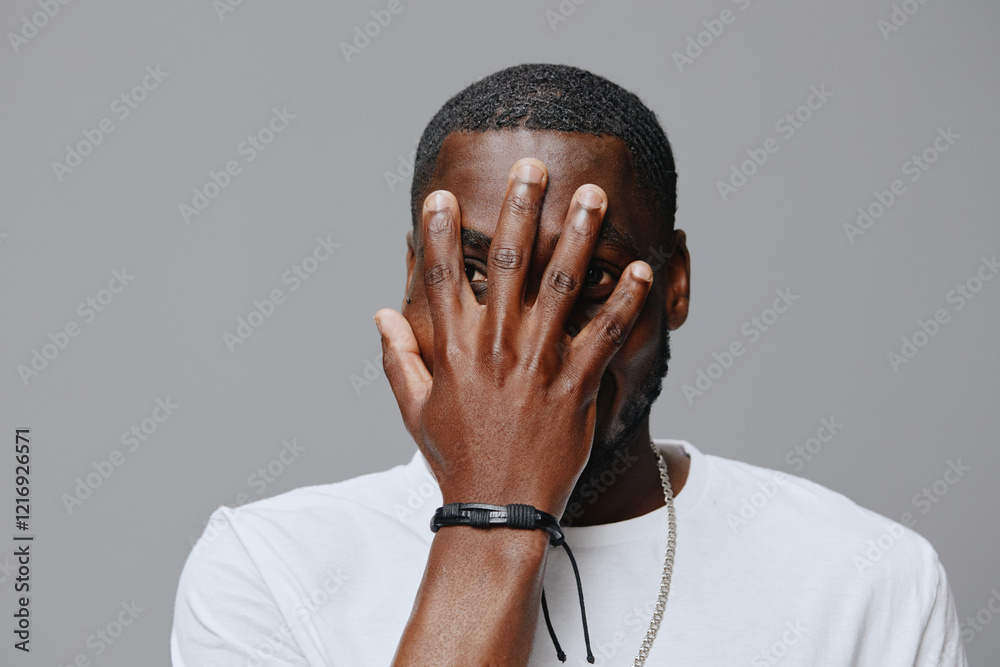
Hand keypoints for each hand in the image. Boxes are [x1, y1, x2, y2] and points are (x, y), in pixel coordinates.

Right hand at [375, 158, 653, 516]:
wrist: (498, 510)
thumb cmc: (455, 458)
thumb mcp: (416, 409)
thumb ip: (398, 358)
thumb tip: (382, 313)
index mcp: (455, 349)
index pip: (440, 277)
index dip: (436, 233)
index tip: (439, 196)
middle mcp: (497, 346)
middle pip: (507, 263)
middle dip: (519, 209)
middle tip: (531, 166)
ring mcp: (539, 364)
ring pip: (561, 285)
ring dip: (578, 235)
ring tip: (592, 194)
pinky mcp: (576, 385)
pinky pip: (605, 335)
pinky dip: (624, 300)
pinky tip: (640, 267)